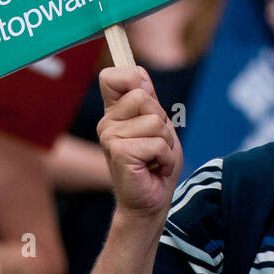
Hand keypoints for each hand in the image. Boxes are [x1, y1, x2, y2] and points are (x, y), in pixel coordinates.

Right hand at [97, 66, 181, 222]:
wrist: (150, 202)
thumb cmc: (156, 164)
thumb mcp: (159, 126)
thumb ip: (149, 101)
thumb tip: (139, 72)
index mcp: (115, 112)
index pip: (111, 76)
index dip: (130, 78)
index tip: (144, 95)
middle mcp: (107, 122)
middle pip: (142, 94)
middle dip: (161, 119)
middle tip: (156, 142)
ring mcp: (109, 137)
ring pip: (154, 121)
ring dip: (165, 142)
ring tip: (156, 157)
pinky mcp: (118, 153)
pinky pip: (156, 143)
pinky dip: (165, 157)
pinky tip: (155, 168)